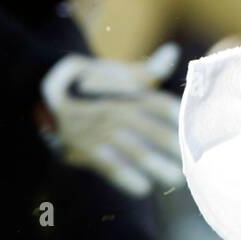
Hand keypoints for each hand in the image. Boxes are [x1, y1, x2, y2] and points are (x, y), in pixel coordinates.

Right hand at [39, 43, 183, 197]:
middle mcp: (116, 112)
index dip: (182, 118)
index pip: (161, 105)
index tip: (200, 131)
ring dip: (156, 166)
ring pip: (133, 151)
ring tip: (176, 178)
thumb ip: (146, 71)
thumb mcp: (114, 73)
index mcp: (127, 93)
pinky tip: (142, 188)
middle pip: (153, 130)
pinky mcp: (84, 150)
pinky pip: (107, 165)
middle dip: (176, 146)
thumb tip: (173, 51)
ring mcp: (100, 132)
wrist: (40, 91)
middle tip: (196, 161)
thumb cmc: (87, 83)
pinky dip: (124, 177)